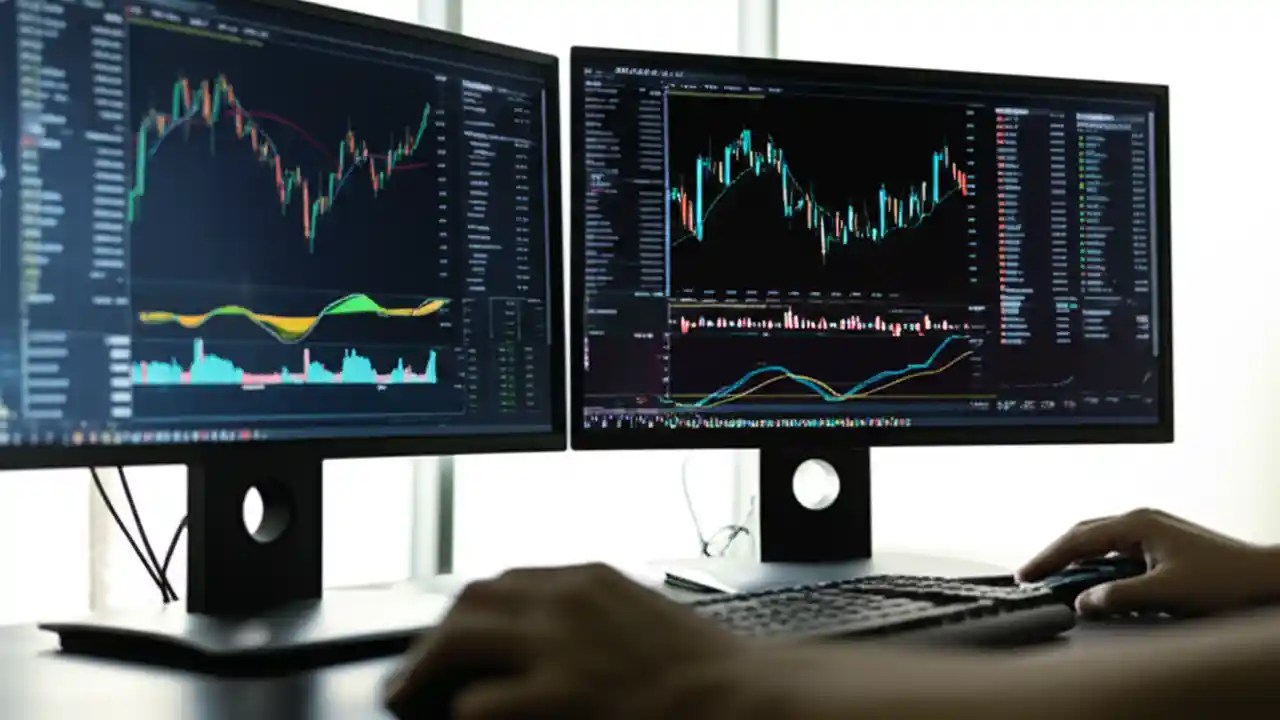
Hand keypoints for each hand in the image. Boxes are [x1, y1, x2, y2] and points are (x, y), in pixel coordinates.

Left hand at [383, 564, 745, 719]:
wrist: (745, 699)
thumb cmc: (706, 671)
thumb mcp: (643, 618)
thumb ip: (592, 617)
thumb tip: (548, 639)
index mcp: (588, 580)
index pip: (504, 583)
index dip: (469, 615)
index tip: (455, 638)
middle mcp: (566, 600)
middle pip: (471, 601)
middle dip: (436, 635)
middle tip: (417, 671)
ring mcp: (558, 645)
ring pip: (458, 637)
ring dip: (425, 668)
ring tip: (409, 697)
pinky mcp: (557, 697)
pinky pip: (478, 702)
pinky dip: (461, 714)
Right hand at [1017, 508, 1279, 616]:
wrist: (1267, 580)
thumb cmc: (1226, 580)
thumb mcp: (1165, 592)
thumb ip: (1118, 596)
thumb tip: (1083, 602)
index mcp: (1138, 523)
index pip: (1078, 539)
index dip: (1049, 558)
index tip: (1027, 574)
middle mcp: (1143, 522)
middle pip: (1085, 535)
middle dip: (1059, 556)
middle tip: (1035, 576)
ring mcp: (1155, 532)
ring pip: (1103, 545)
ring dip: (1081, 564)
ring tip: (1061, 583)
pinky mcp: (1164, 547)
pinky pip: (1121, 555)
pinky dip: (1102, 569)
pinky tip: (1100, 586)